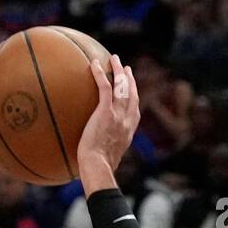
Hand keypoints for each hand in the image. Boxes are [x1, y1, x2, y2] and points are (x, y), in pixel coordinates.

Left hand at [77, 55, 138, 188]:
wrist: (99, 167)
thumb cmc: (99, 168)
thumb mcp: (107, 158)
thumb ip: (105, 149)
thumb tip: (93, 154)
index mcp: (129, 130)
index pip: (134, 109)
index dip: (133, 96)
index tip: (131, 88)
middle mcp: (127, 120)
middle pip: (131, 94)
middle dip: (130, 80)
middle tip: (126, 68)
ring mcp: (118, 114)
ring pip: (121, 87)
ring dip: (118, 71)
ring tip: (114, 59)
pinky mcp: (106, 112)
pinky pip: (105, 88)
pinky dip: (100, 74)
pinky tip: (94, 64)